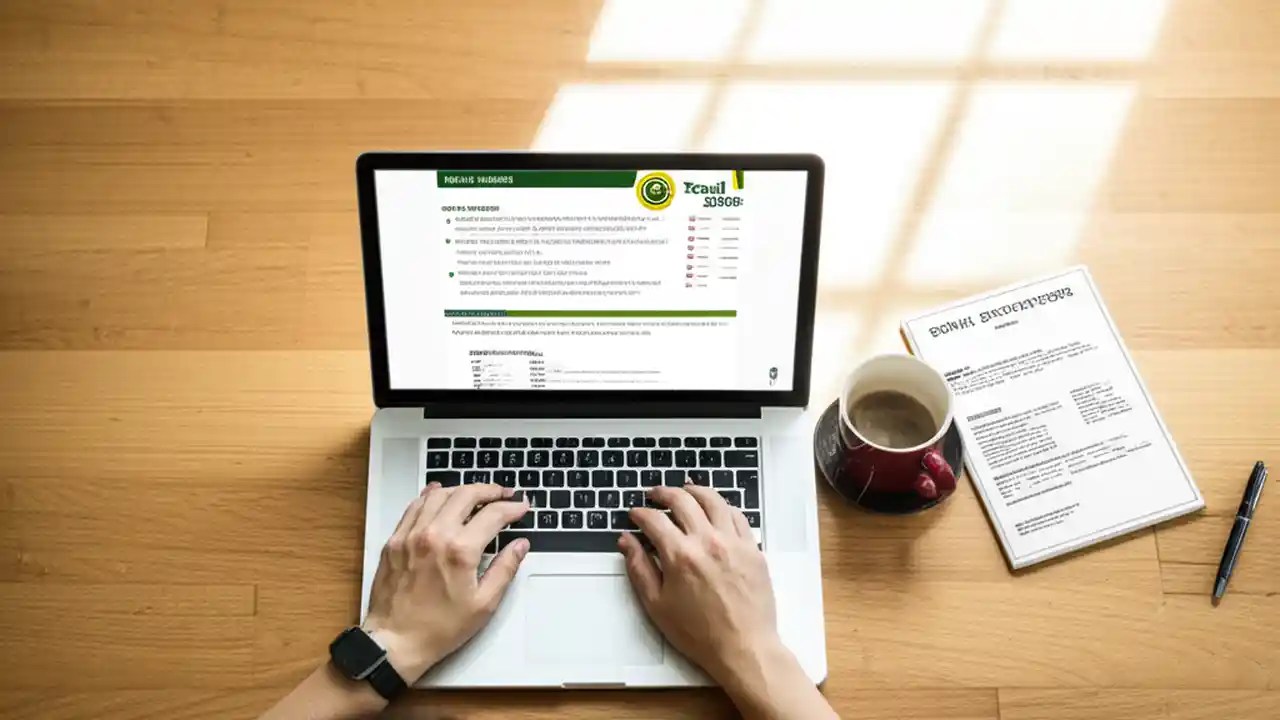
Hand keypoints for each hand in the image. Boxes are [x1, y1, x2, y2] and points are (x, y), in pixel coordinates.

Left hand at [362, 482, 530, 681]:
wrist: (396, 642)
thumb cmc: (439, 628)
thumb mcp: (484, 604)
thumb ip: (505, 568)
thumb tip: (520, 545)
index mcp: (459, 551)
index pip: (493, 515)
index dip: (512, 508)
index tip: (521, 507)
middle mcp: (434, 535)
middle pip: (466, 494)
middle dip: (490, 490)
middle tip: (503, 494)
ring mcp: (411, 535)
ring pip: (439, 495)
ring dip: (461, 490)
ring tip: (476, 493)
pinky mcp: (395, 540)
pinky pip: (414, 507)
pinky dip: (430, 496)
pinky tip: (440, 494)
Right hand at [617, 483, 779, 682]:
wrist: (744, 648)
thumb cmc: (700, 633)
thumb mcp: (657, 605)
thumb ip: (639, 568)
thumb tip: (627, 542)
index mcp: (680, 556)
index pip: (654, 520)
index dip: (640, 513)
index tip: (635, 514)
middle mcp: (707, 541)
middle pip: (682, 500)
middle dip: (663, 493)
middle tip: (655, 494)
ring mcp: (733, 542)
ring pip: (713, 500)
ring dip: (695, 490)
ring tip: (685, 489)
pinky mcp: (752, 548)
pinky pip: (738, 515)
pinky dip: (723, 506)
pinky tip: (716, 508)